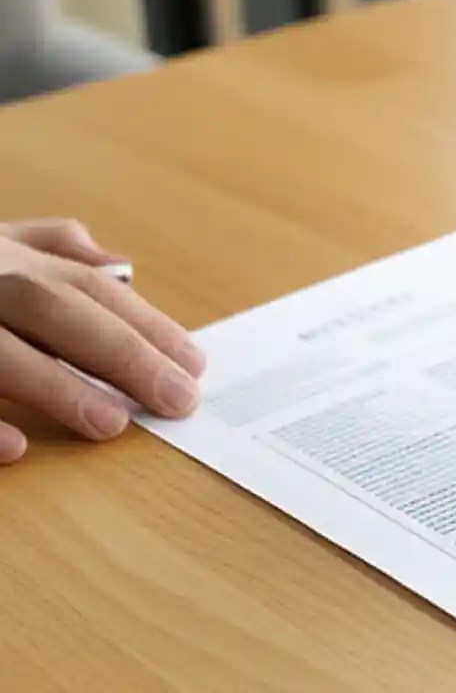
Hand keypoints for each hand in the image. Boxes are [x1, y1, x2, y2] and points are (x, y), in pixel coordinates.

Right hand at [0, 219, 204, 463]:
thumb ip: (52, 249)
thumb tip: (118, 267)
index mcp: (5, 256)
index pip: (89, 288)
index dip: (146, 325)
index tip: (195, 367)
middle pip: (55, 309)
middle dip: (122, 354)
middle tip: (178, 400)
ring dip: (57, 386)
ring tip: (111, 425)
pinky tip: (18, 448)